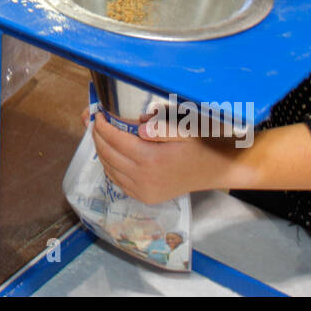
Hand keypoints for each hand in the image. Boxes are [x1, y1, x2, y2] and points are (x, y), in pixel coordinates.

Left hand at [90, 113, 237, 203]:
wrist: (214, 170)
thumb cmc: (200, 145)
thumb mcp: (185, 129)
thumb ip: (162, 127)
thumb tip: (139, 127)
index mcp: (152, 159)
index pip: (115, 140)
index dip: (103, 126)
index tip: (98, 114)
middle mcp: (144, 178)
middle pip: (108, 154)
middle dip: (98, 136)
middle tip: (95, 122)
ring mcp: (143, 190)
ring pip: (110, 169)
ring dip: (101, 151)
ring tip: (100, 135)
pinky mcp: (145, 197)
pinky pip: (118, 181)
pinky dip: (110, 166)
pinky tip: (110, 154)